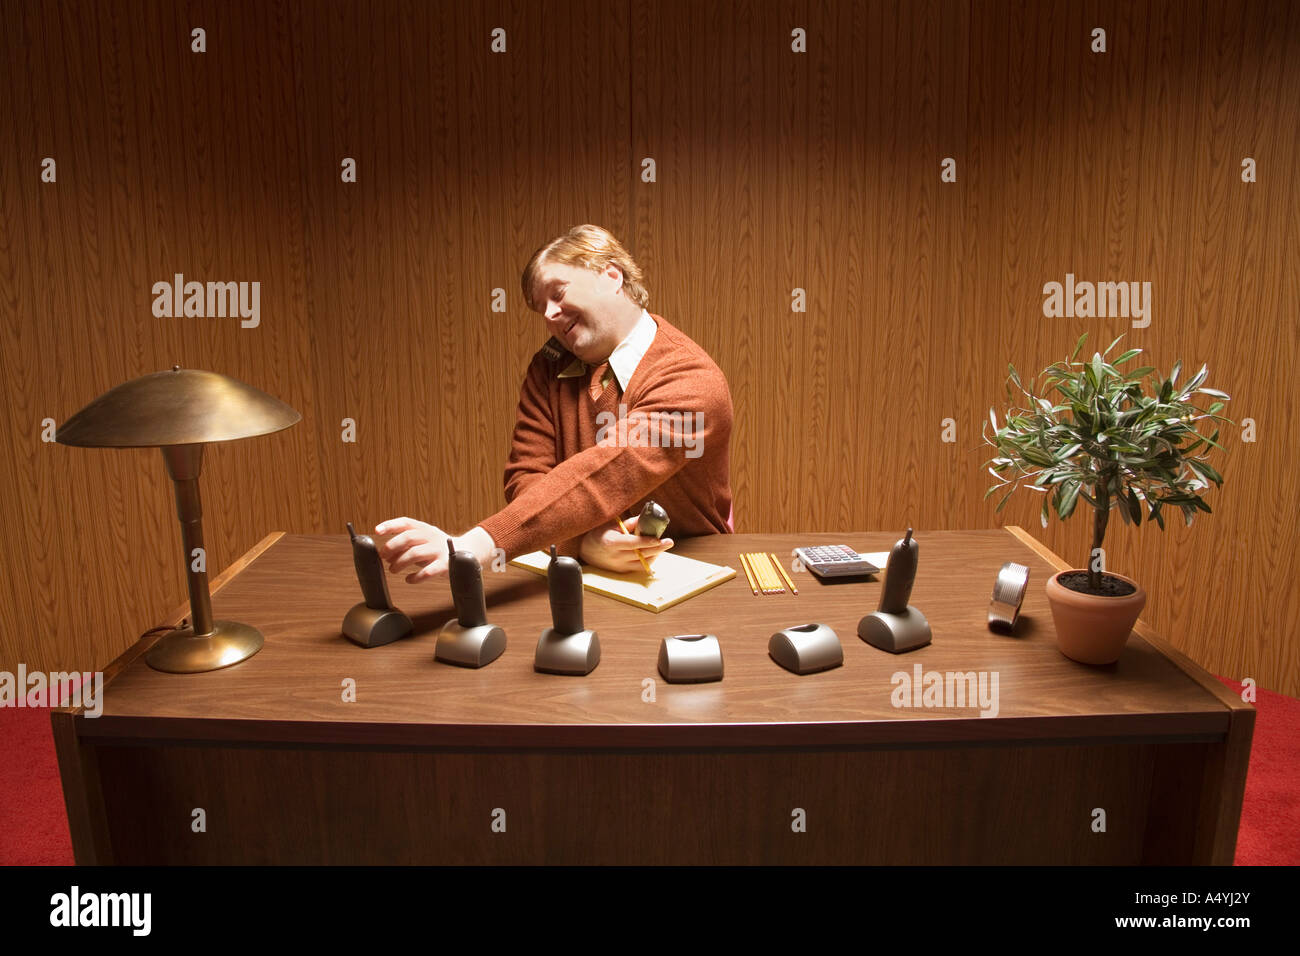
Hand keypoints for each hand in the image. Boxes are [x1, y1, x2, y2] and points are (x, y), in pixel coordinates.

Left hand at [375, 517, 495, 583]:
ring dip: (400, 563)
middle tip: (384, 557)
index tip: (377, 531)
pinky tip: (409, 579)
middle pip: (408, 538)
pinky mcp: (445, 564)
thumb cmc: (438, 548)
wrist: (466, 553)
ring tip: (393, 569)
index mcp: (424, 528)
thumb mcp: (422, 541)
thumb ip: (405, 546)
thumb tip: (385, 554)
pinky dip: (415, 577)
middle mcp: (431, 536)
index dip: (390, 525)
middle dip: (392, 547)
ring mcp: (439, 550)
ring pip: (415, 554)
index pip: (405, 522)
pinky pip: (427, 571)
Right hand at [579, 516, 673, 573]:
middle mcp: (615, 557)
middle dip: (657, 548)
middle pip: (640, 554)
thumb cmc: (599, 534)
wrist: (586, 550)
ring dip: (655, 554)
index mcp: (611, 543)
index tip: (659, 539)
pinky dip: (648, 560)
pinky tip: (654, 553)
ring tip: (663, 545)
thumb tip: (645, 519)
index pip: (632, 543)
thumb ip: (629, 523)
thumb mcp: (611, 525)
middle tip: (669, 542)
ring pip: (642, 563)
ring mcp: (619, 566)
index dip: (646, 541)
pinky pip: (639, 567)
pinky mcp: (622, 571)